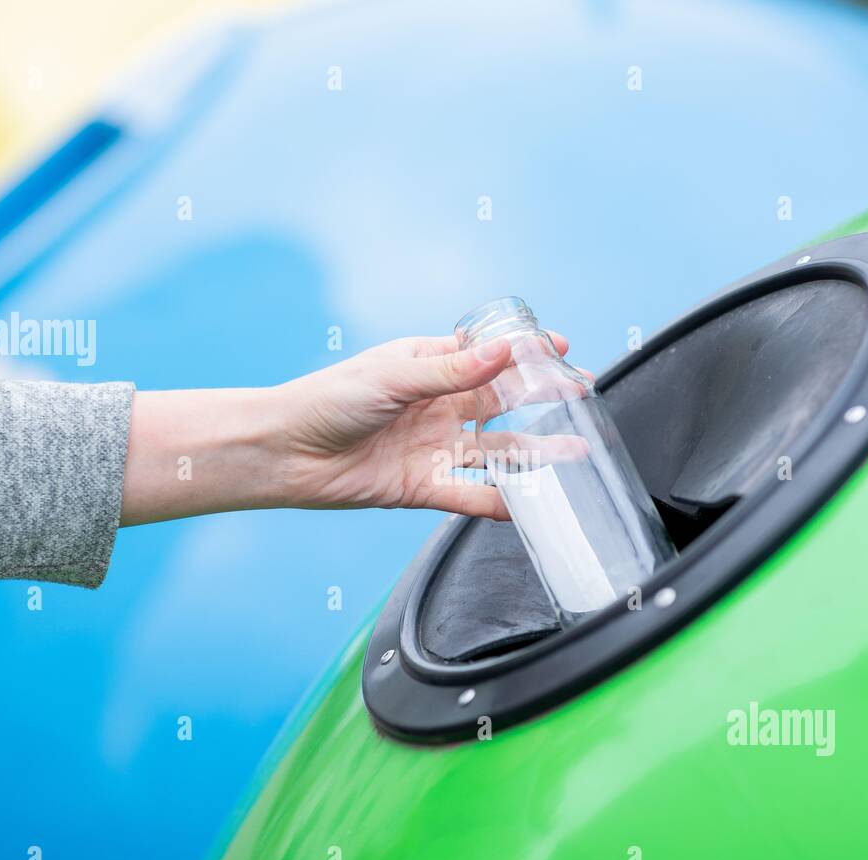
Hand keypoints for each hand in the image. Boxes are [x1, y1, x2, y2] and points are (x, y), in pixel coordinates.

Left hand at [120, 331, 572, 525]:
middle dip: (542, 397)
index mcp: (427, 367)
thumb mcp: (394, 375)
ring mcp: (433, 446)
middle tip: (581, 394)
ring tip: (575, 452)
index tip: (560, 346)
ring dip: (534, 452)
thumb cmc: (328, 400)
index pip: (487, 355)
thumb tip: (507, 349)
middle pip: (501, 401)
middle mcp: (436, 406)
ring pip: (495, 449)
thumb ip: (453, 370)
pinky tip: (529, 504)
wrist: (286, 452)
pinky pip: (470, 493)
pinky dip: (499, 500)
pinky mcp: (423, 486)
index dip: (523, 351)